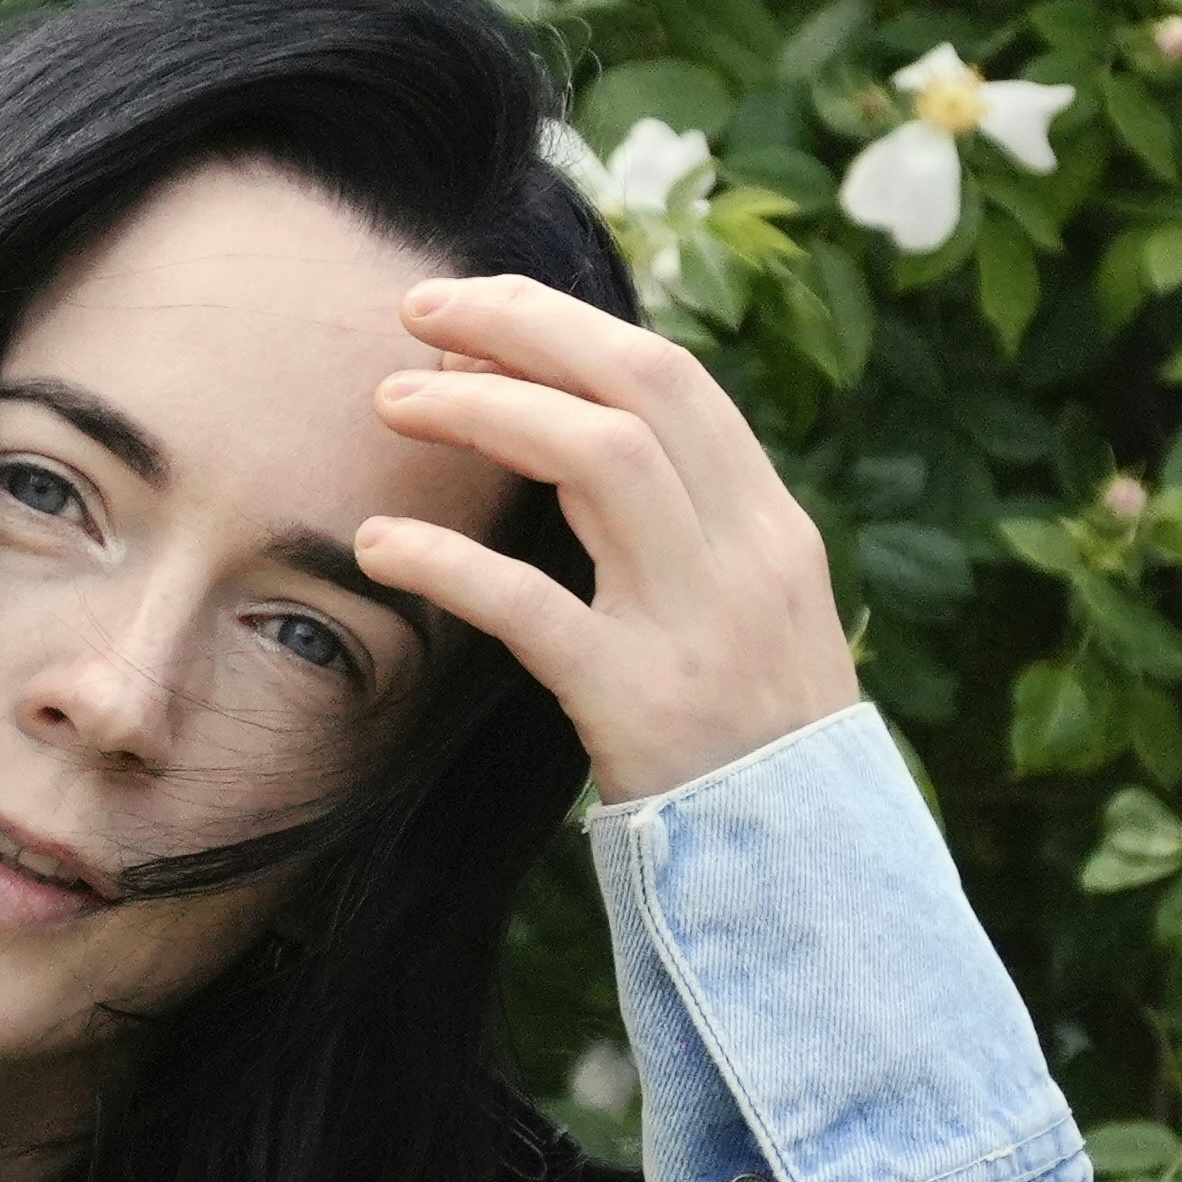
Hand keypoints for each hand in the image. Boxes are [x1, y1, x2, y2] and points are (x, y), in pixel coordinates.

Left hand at [351, 274, 862, 805]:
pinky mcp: (636, 703)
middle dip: (522, 327)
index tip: (480, 312)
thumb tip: (568, 433)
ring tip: (393, 401)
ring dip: (485, 410)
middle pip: (637, 386)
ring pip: (596, 460)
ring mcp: (696, 624)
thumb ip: (686, 528)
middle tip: (418, 310)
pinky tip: (377, 546)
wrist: (803, 870)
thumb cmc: (751, 741)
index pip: (673, 380)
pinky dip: (446, 563)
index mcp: (771, 526)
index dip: (567, 327)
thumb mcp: (750, 614)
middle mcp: (744, 555)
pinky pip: (530, 606)